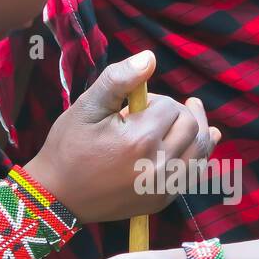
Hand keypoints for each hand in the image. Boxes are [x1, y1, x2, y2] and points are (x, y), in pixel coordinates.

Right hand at [25, 51, 219, 223]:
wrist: (57, 195)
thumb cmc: (69, 147)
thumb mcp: (86, 107)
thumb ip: (118, 79)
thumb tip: (150, 57)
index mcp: (140, 139)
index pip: (169, 106)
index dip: (155, 99)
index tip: (134, 105)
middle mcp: (158, 165)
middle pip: (191, 126)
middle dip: (178, 112)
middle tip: (159, 109)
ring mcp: (162, 187)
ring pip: (201, 150)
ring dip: (198, 130)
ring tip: (193, 114)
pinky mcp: (161, 200)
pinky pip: (193, 173)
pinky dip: (197, 155)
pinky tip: (198, 142)